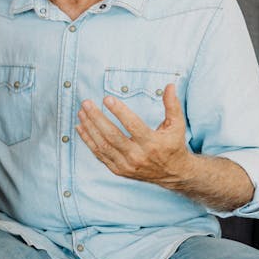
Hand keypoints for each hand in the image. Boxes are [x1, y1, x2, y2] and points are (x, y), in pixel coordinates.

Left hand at [75, 83, 191, 186]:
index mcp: (152, 144)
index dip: (119, 112)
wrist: (172, 173)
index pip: (133, 126)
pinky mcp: (118, 170)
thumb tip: (169, 85)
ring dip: (90, 128)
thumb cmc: (173, 145)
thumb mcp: (177, 125)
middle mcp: (138, 156)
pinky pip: (99, 155)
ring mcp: (126, 165)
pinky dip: (88, 141)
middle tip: (86, 103)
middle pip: (112, 136)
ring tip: (81, 112)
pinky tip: (81, 127)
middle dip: (97, 118)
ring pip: (103, 146)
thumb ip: (172, 105)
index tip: (107, 99)